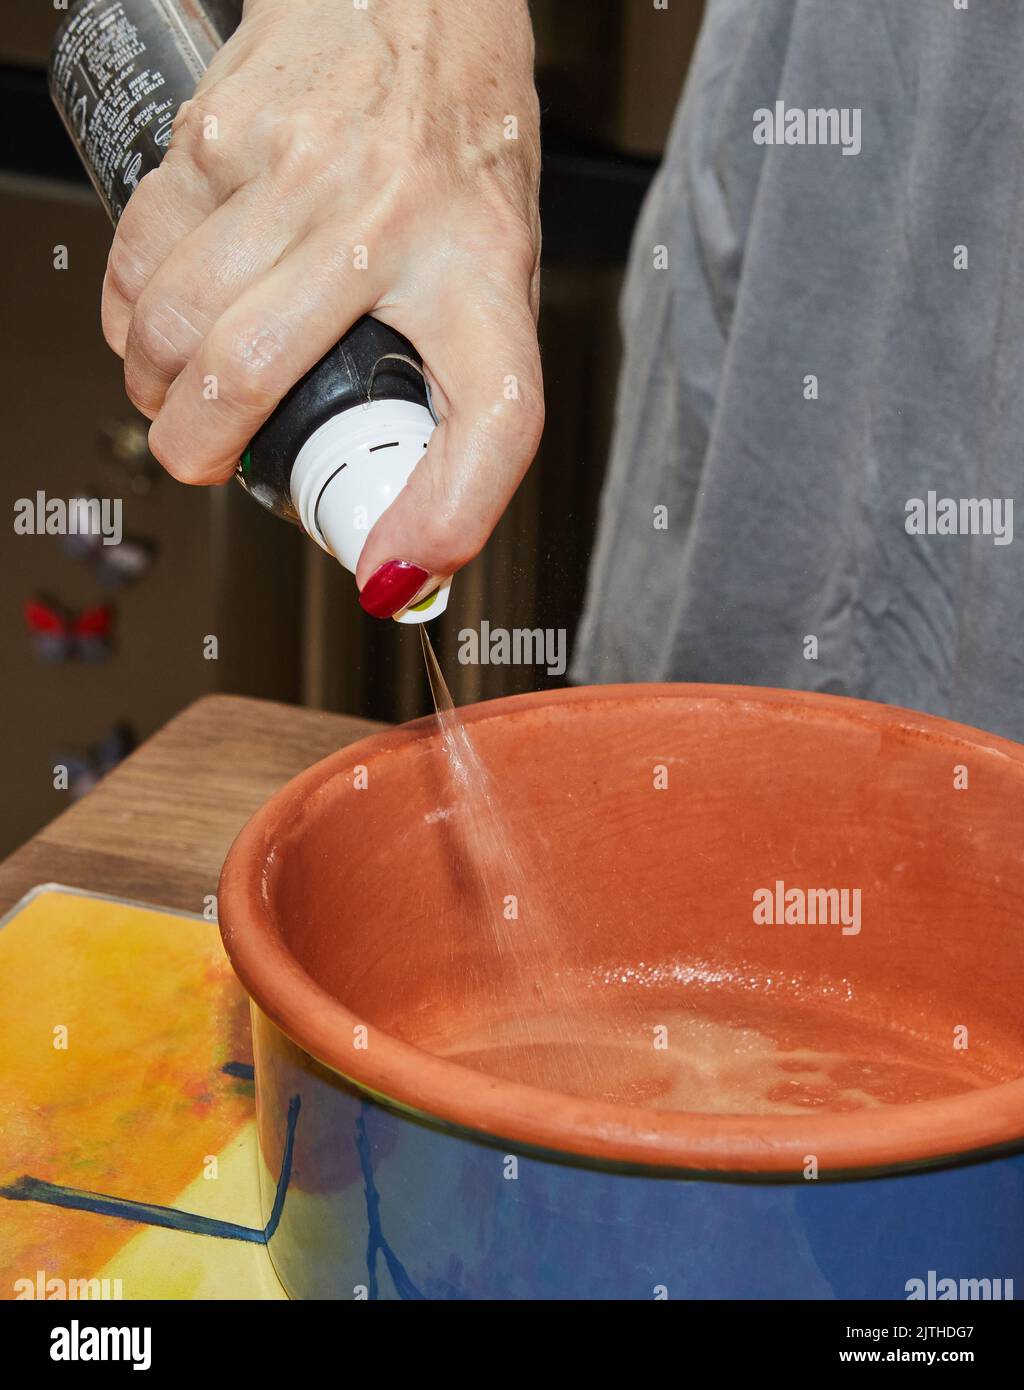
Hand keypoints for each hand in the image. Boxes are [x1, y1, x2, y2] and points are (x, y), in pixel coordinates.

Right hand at [102, 0, 542, 607]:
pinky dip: (129, 313)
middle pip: (251, 380)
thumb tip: (402, 540)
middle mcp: (393, 216)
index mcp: (485, 267)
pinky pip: (139, 255)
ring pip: (175, 327)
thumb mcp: (496, 272)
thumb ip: (463, 397)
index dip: (443, 517)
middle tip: (201, 457)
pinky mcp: (222, 129)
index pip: (493, 413)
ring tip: (171, 388)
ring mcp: (298, 168)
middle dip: (197, 451)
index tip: (394, 573)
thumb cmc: (460, 143)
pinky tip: (153, 316)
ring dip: (154, 386)